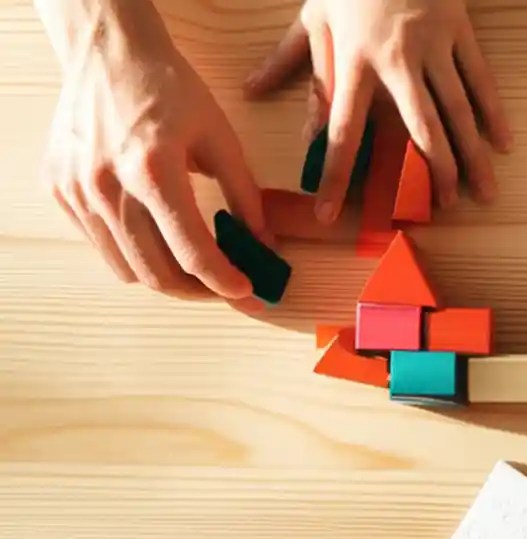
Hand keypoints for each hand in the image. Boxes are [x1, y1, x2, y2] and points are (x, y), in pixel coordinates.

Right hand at [37, 0, 267, 302]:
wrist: (108, 54)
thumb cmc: (169, 90)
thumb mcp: (220, 137)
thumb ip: (244, 194)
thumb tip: (263, 243)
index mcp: (152, 169)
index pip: (191, 250)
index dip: (223, 280)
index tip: (246, 291)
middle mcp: (106, 185)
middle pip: (155, 271)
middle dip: (196, 291)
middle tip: (224, 287)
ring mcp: (76, 191)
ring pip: (125, 267)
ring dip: (165, 278)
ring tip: (195, 268)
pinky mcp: (59, 191)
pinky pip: (101, 244)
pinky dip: (133, 253)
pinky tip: (157, 238)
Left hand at [246, 0, 512, 221]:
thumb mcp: (313, 16)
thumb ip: (289, 60)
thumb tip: (252, 91)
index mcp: (354, 59)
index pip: (341, 129)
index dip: (335, 175)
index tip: (330, 214)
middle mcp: (396, 59)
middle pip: (419, 128)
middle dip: (433, 172)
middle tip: (443, 210)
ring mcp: (433, 44)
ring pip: (457, 109)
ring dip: (471, 155)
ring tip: (482, 191)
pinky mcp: (459, 29)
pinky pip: (480, 78)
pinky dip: (494, 112)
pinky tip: (504, 143)